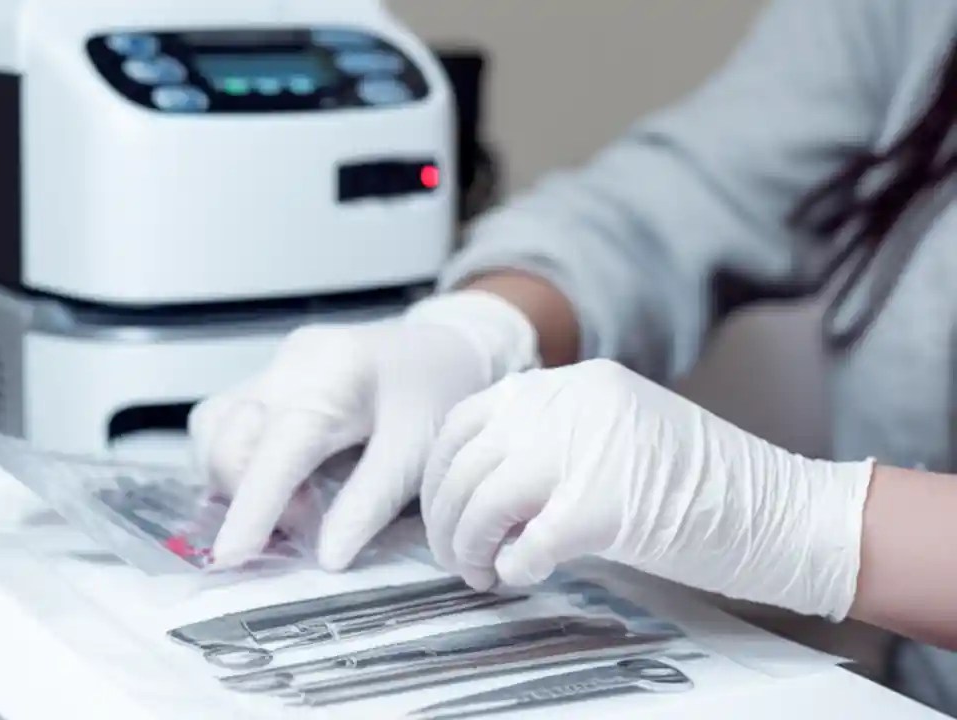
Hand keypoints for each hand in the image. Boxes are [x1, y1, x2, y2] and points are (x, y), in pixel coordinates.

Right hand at [190, 291, 537, 569]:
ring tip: (296, 502)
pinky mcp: (263, 376)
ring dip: (236, 481)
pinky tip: (277, 480)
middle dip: (252, 500)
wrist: (441, 346)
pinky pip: (222, 420)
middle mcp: (288, 365)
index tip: (232, 556)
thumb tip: (326, 559)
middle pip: (232, 441)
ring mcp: (270, 366)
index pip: (278, 448)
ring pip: (215, 430)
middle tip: (307, 527)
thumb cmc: (438, 396)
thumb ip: (370, 504)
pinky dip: (236, 460)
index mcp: (333, 377)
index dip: (252, 505)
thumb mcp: (418, 455)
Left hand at [422, 359, 873, 620]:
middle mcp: (574, 406)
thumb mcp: (619, 431)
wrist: (785, 510)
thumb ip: (553, 439)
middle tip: (454, 554)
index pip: (470, 416)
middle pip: (467, 460)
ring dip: (469, 546)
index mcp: (576, 384)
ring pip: (484, 499)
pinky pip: (526, 544)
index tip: (441, 504)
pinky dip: (512, 567)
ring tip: (480, 571)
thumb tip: (484, 486)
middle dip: (445, 517)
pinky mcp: (606, 507)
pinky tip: (521, 576)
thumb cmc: (708, 484)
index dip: (442, 468)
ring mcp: (590, 452)